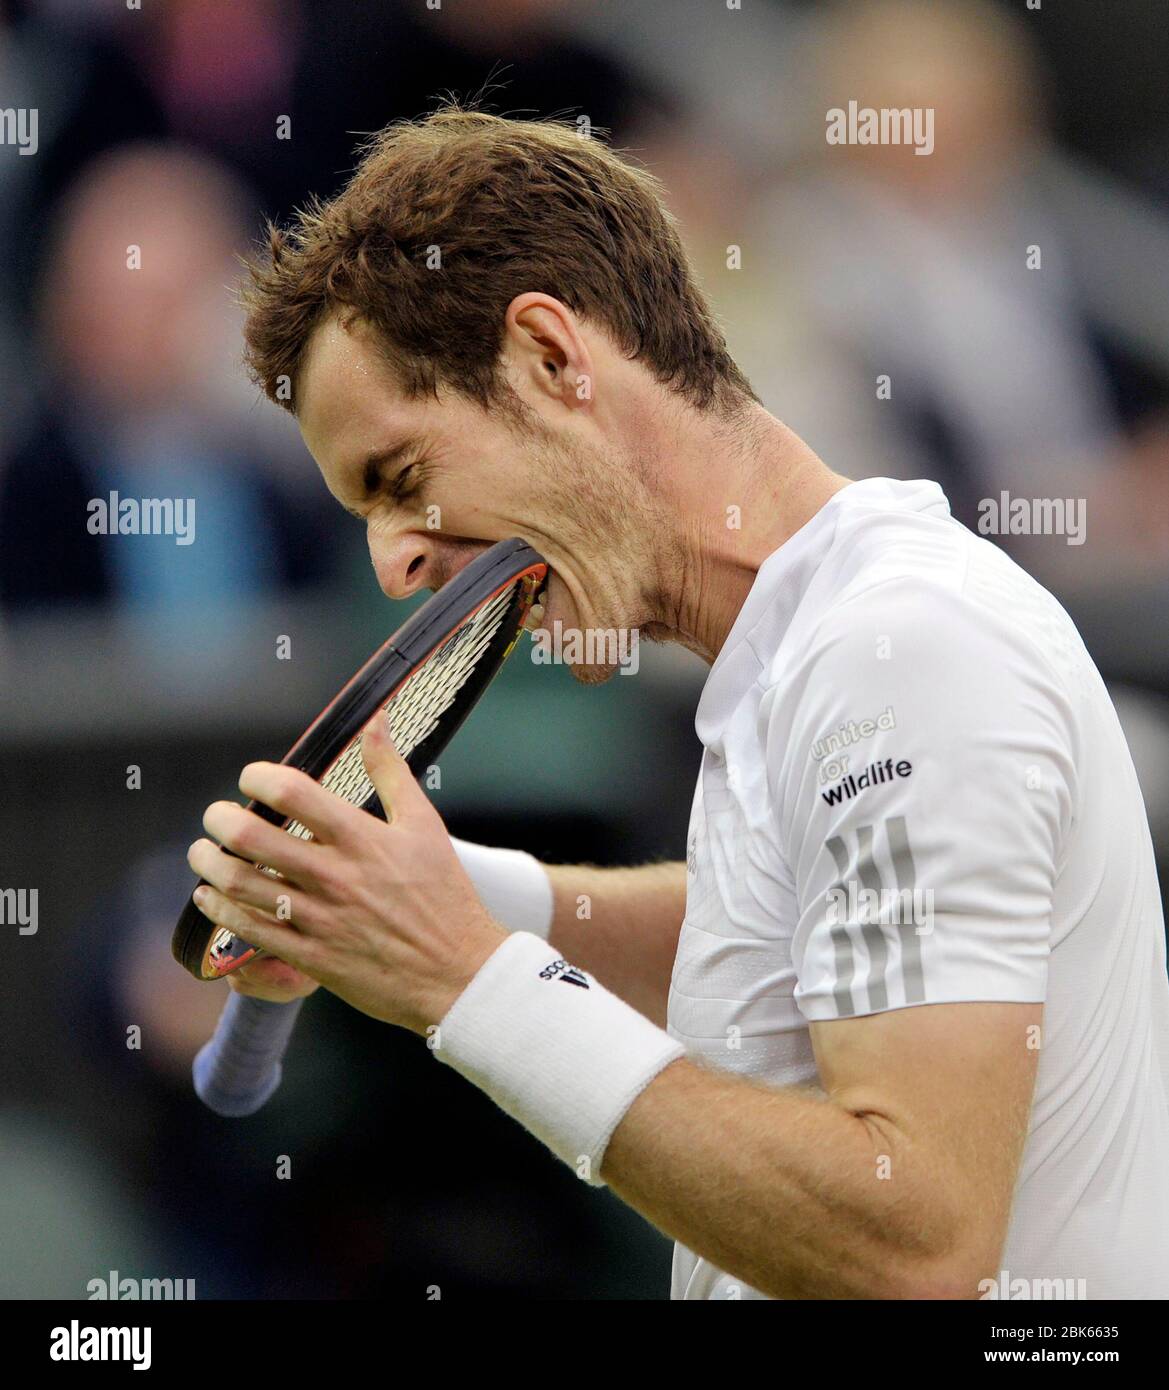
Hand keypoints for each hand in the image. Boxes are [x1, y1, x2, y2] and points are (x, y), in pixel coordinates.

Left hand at [186, 712, 507, 1033]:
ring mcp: (319, 918)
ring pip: (241, 885)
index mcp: (362, 838)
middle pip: (252, 837)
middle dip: (220, 820)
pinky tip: (211, 899)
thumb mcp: (425, 824)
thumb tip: (376, 722)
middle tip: (216, 816)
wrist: (458, 972)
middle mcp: (335, 875)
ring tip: (203, 853)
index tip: (251, 779)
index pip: (292, 792)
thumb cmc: (445, 896)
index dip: (258, 777)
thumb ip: (392, 771)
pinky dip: (220, 912)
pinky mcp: (310, 956)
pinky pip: (250, 931)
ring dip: (210, 864)